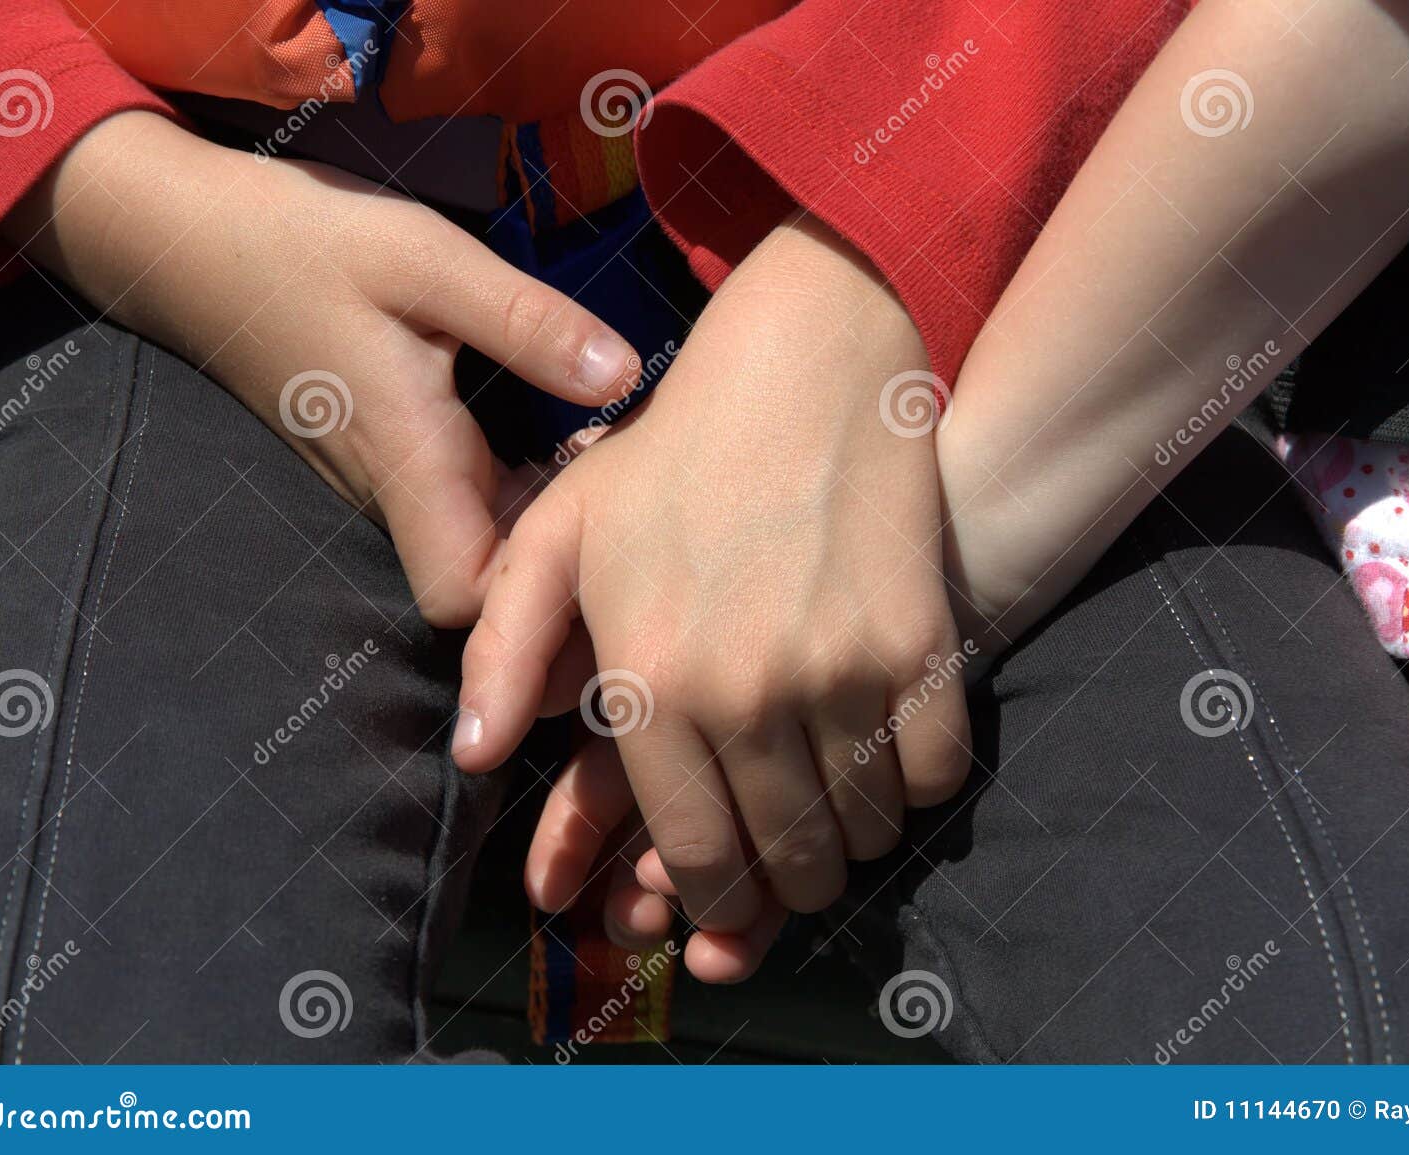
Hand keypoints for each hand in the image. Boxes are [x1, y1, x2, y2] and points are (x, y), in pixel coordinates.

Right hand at [3, 111, 640, 625]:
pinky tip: (558, 433)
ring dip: (541, 514)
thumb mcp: (427, 260)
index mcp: (407, 462)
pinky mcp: (384, 456)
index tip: (595, 522)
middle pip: (483, 583)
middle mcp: (392, 492)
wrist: (188, 240)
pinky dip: (514, 485)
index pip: (467, 596)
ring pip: (474, 543)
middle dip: (557, 551)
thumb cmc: (302, 245)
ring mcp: (384, 479)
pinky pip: (460, 503)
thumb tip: (624, 377)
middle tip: (621, 476)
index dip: (532, 586)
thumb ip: (526, 324)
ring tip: (604, 451)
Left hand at [457, 217, 972, 966]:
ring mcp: (841, 671)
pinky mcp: (920, 645)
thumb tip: (475, 759)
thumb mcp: (558, 533)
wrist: (803, 362)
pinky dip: (912, 792)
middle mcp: (745, 692)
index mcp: (651, 678)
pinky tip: (887, 760)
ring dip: (847, 843)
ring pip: (861, 833)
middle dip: (781, 885)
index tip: (723, 896)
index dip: (714, 899)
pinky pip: (933, 779)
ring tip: (830, 812)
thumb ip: (507, 651)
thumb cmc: (669, 453)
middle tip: (781, 860)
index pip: (694, 854)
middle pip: (784, 862)